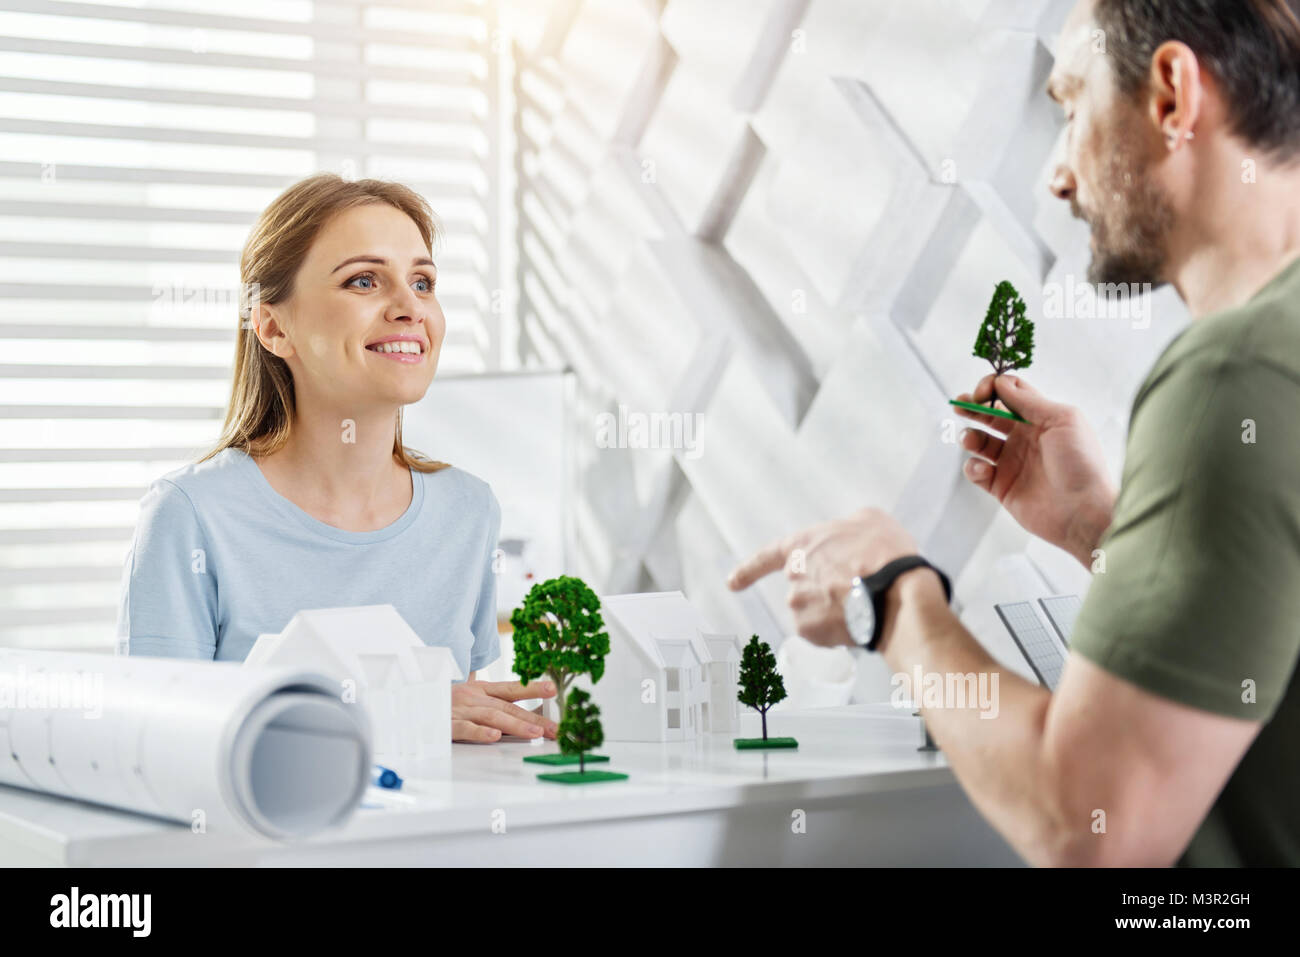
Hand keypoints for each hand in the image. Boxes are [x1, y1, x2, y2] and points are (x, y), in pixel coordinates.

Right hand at [451, 679, 557, 742]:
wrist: (408, 703)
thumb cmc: (444, 704)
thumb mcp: (470, 698)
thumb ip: (493, 705)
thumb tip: (524, 719)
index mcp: (480, 690)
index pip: (511, 688)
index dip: (532, 688)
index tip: (553, 689)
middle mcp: (473, 698)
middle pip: (508, 706)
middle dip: (534, 718)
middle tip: (555, 728)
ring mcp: (460, 710)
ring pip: (492, 716)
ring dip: (515, 725)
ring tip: (535, 733)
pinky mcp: (447, 725)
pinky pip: (465, 729)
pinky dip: (480, 732)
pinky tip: (494, 737)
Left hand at [726, 508, 919, 647]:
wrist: (896, 592)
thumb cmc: (885, 553)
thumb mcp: (870, 520)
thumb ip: (849, 529)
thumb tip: (849, 541)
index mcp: (803, 545)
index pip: (767, 557)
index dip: (749, 570)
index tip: (732, 583)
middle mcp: (794, 576)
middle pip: (806, 588)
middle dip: (828, 592)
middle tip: (859, 590)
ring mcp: (799, 605)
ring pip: (816, 612)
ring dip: (836, 611)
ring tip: (866, 604)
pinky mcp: (810, 631)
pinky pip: (824, 634)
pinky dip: (840, 631)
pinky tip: (860, 621)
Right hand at [954, 374, 1115, 568]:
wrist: (1084, 511)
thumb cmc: (1082, 463)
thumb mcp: (1062, 420)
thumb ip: (1028, 401)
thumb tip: (1000, 383)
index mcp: (1041, 419)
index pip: (1010, 393)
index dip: (994, 387)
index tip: (983, 392)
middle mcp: (1025, 438)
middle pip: (990, 414)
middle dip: (973, 406)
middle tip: (961, 404)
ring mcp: (1012, 462)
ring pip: (979, 442)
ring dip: (969, 436)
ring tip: (970, 440)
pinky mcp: (1001, 487)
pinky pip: (977, 471)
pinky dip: (974, 468)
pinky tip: (985, 470)